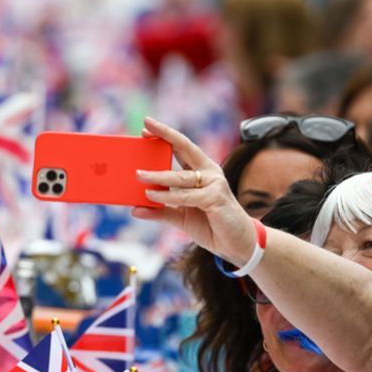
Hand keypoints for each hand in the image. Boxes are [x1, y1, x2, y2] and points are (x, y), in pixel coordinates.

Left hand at [133, 117, 257, 265]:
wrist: (236, 244)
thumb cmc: (211, 226)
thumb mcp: (180, 217)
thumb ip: (160, 211)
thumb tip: (135, 209)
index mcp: (202, 171)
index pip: (182, 148)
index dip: (166, 136)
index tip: (146, 127)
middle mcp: (209, 172)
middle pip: (185, 148)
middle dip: (165, 135)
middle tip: (145, 126)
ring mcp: (214, 183)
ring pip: (180, 176)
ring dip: (158, 176)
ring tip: (138, 175)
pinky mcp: (215, 198)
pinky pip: (186, 196)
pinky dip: (168, 197)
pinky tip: (152, 196)